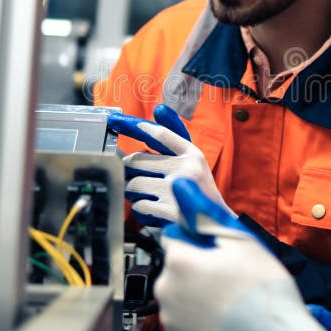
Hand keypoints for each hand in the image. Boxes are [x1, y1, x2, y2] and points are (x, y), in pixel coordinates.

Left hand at [107, 104, 230, 226]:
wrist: (215, 220)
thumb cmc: (198, 187)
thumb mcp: (193, 159)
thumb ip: (174, 139)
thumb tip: (159, 110)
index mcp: (192, 153)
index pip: (161, 134)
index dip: (137, 127)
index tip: (115, 121)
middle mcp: (187, 168)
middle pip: (138, 160)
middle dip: (129, 168)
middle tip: (131, 173)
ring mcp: (178, 190)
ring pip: (134, 183)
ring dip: (132, 189)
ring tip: (142, 191)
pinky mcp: (171, 211)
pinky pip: (139, 205)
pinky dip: (139, 207)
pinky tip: (150, 207)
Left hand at [155, 178, 330, 330]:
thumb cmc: (263, 292)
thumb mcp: (239, 240)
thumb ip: (203, 212)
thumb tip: (179, 184)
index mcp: (177, 260)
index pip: (176, 234)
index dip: (201, 239)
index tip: (222, 250)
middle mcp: (166, 290)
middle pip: (177, 264)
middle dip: (198, 265)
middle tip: (232, 273)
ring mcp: (170, 318)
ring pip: (180, 291)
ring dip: (198, 290)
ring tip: (231, 297)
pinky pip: (184, 316)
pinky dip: (199, 314)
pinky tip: (224, 315)